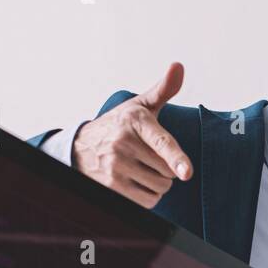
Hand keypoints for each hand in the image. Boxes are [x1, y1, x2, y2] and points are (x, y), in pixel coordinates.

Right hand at [72, 62, 192, 207]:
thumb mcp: (140, 106)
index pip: (161, 143)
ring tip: (142, 168)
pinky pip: (148, 202)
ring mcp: (115, 168)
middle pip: (169, 172)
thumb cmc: (119, 125)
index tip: (186, 173)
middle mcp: (124, 145)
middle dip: (167, 168)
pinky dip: (149, 196)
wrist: (81, 147)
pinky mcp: (112, 188)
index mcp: (136, 122)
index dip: (176, 158)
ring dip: (158, 183)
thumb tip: (178, 66)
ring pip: (160, 188)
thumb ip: (163, 90)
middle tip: (150, 157)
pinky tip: (136, 182)